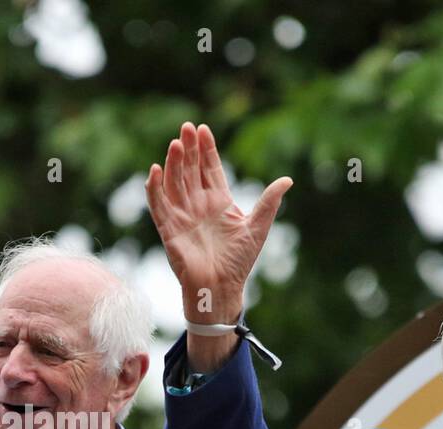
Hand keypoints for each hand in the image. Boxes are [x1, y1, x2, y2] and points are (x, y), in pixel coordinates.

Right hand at [145, 122, 291, 327]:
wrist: (221, 288)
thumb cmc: (238, 262)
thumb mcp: (257, 227)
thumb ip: (269, 202)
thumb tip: (287, 180)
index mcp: (218, 202)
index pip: (210, 169)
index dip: (207, 150)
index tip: (203, 129)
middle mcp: (198, 205)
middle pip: (191, 170)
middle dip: (189, 149)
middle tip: (186, 127)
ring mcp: (182, 216)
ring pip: (175, 183)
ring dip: (174, 163)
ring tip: (176, 144)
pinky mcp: (169, 229)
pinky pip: (158, 205)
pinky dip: (155, 189)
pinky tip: (155, 170)